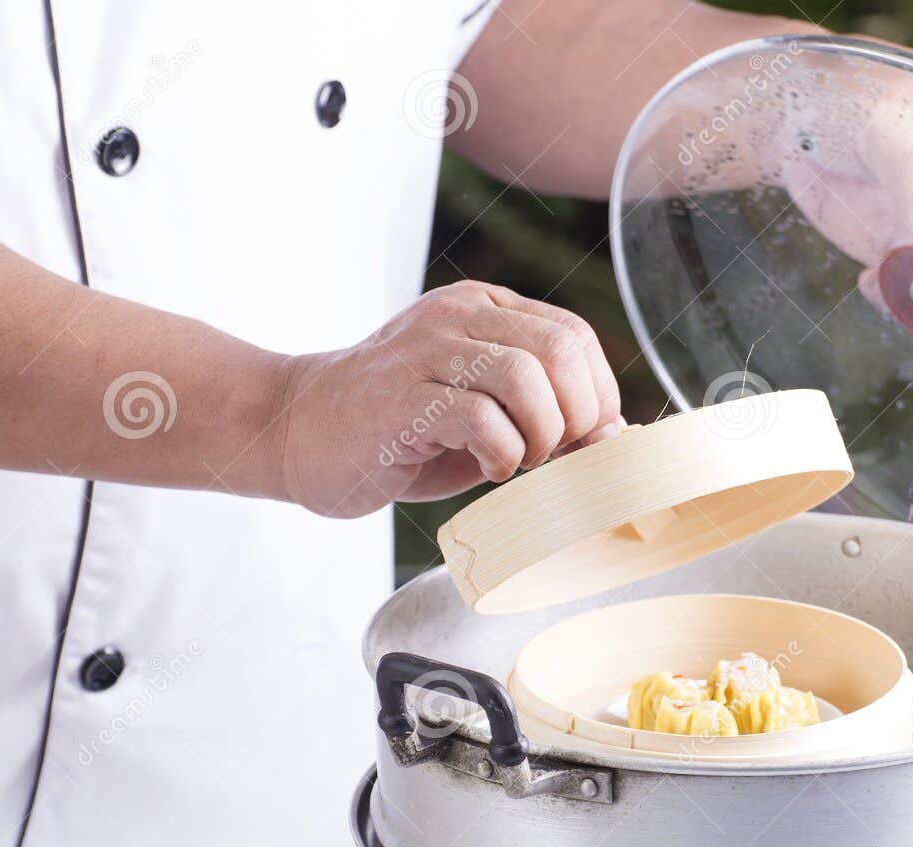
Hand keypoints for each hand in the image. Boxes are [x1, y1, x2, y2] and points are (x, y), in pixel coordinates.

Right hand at [275, 281, 622, 517]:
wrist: (297, 430)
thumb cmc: (399, 431)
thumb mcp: (482, 413)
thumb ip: (541, 414)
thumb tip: (615, 437)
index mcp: (483, 310)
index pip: (573, 335)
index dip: (597, 395)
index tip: (584, 443)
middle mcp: (457, 317)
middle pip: (560, 349)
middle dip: (577, 416)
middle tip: (553, 455)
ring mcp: (425, 352)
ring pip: (525, 375)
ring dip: (541, 434)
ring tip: (520, 461)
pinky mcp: (400, 398)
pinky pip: (480, 417)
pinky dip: (502, 454)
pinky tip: (487, 470)